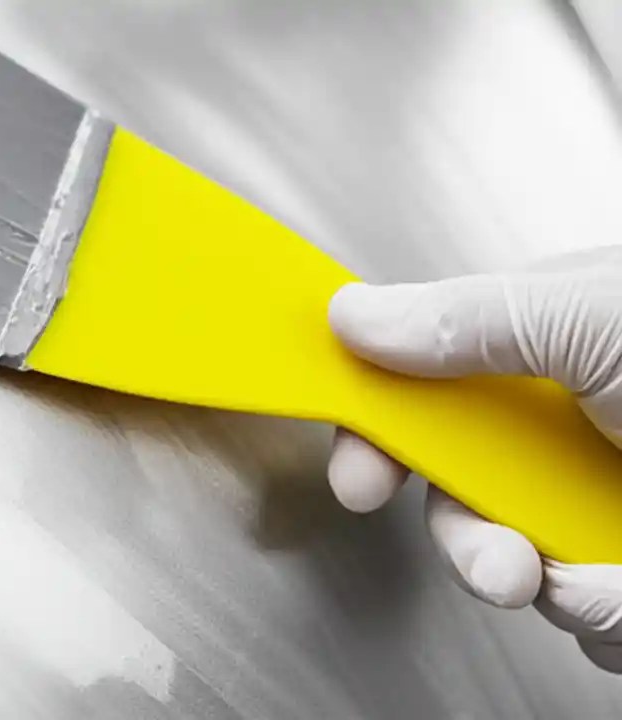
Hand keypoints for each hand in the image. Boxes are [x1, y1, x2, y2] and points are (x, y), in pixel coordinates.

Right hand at [326, 247, 621, 672]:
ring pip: (522, 567)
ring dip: (561, 587)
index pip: (429, 391)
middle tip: (499, 564)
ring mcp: (607, 505)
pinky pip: (590, 616)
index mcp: (549, 352)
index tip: (358, 475)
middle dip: (471, 542)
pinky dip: (611, 615)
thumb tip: (358, 315)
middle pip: (463, 496)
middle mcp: (571, 432)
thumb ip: (470, 317)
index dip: (383, 432)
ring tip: (616, 580)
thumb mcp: (603, 311)